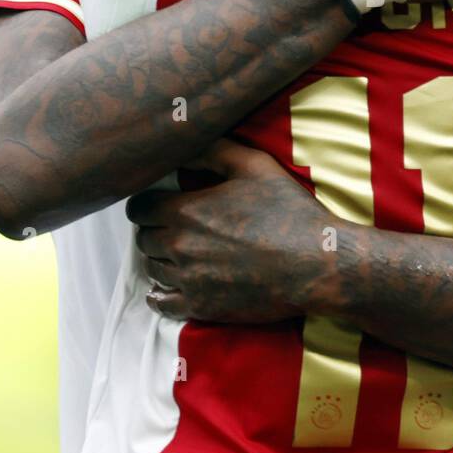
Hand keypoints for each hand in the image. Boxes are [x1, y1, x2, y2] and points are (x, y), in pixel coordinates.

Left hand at [129, 141, 333, 323]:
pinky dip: (161, 294)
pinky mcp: (201, 306)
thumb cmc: (288, 211)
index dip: (146, 204)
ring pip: (152, 269)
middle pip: (144, 239)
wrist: (314, 264)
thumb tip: (182, 145)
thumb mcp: (254, 166)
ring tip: (182, 254)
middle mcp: (179, 246)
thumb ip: (214, 151)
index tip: (158, 204)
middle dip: (155, 231)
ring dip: (161, 259)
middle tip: (175, 227)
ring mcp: (188, 280)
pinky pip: (163, 303)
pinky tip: (171, 286)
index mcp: (186, 211)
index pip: (138, 209)